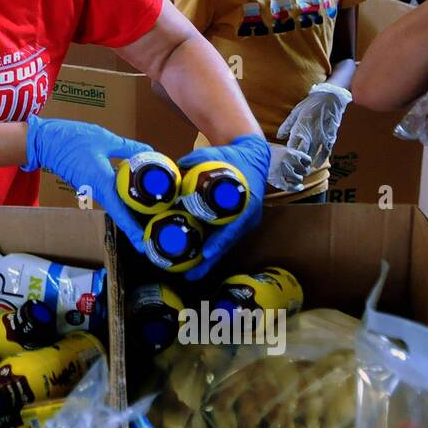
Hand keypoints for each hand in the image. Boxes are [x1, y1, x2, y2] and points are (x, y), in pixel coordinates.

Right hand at [24, 115, 152, 249]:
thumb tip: (149, 151)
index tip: (143, 243)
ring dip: (129, 212)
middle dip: (135, 225)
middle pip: (120, 214)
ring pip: (115, 205)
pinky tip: (133, 193)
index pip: (120, 213)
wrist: (47, 142)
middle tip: (154, 231)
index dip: (133, 229)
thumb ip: (128, 147)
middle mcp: (97, 191)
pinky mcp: (90, 184)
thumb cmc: (73, 140)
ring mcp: (92, 189)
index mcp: (102, 183)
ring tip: (148, 216)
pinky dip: (122, 198)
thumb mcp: (106, 139)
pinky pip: (109, 195)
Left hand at [176, 135, 268, 279]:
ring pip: (225, 244)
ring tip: (190, 274)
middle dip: (209, 260)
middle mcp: (248, 216)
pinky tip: (196, 260)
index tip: (206, 253)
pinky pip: (224, 238)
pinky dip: (211, 249)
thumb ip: (196, 160)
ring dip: (209, 260)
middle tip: (191, 275)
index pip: (234, 226)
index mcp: (247, 201)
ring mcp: (243, 221)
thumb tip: (175, 168)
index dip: (219, 240)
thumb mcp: (217, 154)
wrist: (252, 153)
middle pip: (227, 242)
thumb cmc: (235, 155)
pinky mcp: (236, 222)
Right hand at [267, 142, 312, 191]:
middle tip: (298, 173)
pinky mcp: (278, 180)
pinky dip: (296, 188)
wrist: (251, 156)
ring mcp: (284, 171)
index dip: (306, 164)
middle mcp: (289, 161)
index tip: (302, 165)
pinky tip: (299, 187)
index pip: (307, 160)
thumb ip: (289, 153)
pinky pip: (291, 187)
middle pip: (305, 171)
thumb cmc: (264, 152)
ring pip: (299, 179)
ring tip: (292, 178)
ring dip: (297, 180)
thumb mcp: (279, 148)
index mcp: (291, 152)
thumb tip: (300, 159)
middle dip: (302, 172)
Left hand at [277, 82, 352, 167]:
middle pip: (303, 151)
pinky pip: (326, 150)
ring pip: (314, 152)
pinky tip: (316, 164)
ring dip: (308, 162)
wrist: (330, 97)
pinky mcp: (331, 136)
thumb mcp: (296, 112)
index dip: (288, 153)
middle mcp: (311, 132)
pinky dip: (321, 158)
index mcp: (301, 125)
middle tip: (292, 168)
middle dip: (298, 160)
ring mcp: (322, 135)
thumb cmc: (311, 104)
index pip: (293, 143)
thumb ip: (287, 125)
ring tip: (302, 170)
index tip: (284, 159)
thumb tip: (278, 136)